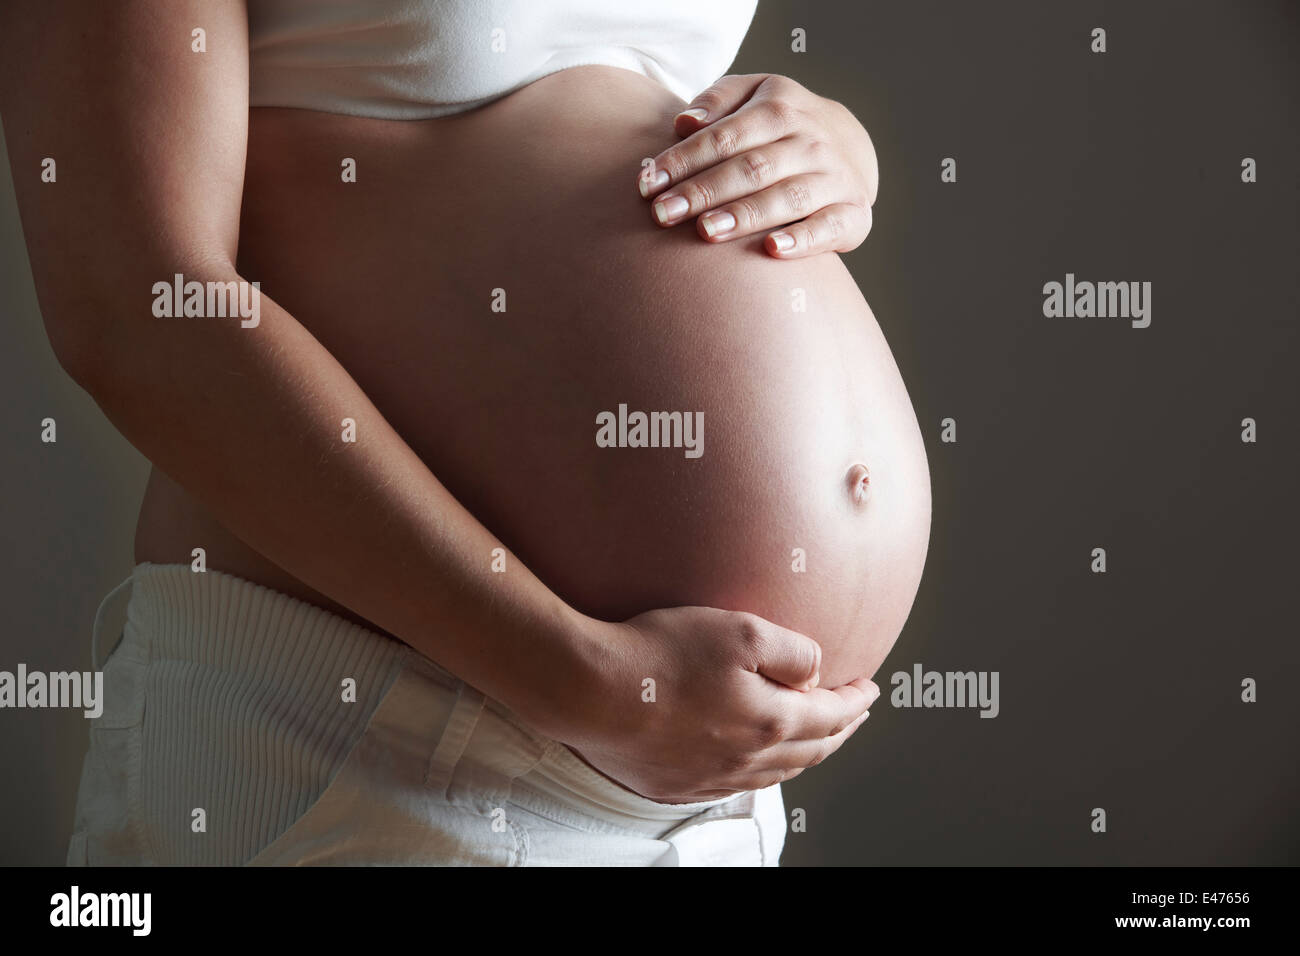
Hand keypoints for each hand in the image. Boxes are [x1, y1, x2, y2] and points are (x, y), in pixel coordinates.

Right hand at [549, 606, 879, 802]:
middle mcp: (746, 759)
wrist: (589, 690)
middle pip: (810, 750)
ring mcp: (710, 777)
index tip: (871, 688)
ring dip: (804, 754)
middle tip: (854, 716)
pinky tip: (753, 761)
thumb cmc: (662, 653)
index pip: (831, 716)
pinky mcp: (675, 784)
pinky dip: (760, 771)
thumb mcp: (742, 630)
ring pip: (774, 772)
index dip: (856, 701)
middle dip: (839, 731)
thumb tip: (815, 673)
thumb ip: (792, 652)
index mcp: (770, 721)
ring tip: (814, 739)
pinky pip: (734, 784)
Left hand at [637, 74, 878, 258]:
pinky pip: (829, 228)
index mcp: (780, 108)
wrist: (851, 146)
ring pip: (786, 197)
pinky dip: (804, 239)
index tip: (647, 184)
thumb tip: (683, 121)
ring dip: (745, 215)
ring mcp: (834, 178)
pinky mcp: (852, 214)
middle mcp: (811, 141)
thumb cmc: (780, 125)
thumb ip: (718, 101)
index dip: (684, 160)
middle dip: (704, 192)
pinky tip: (773, 250)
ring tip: (706, 231)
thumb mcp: (754, 96)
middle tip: (663, 215)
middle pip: (751, 167)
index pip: (725, 136)